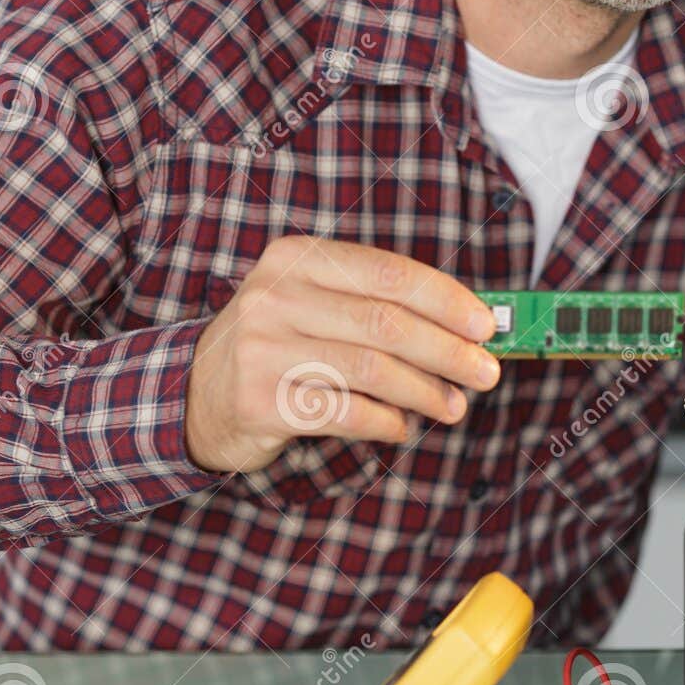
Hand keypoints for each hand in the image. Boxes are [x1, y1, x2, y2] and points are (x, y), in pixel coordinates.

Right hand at [183, 236, 499, 472]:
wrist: (198, 391)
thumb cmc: (279, 344)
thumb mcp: (315, 303)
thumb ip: (378, 307)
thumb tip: (467, 330)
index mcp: (298, 257)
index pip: (389, 272)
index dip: (446, 300)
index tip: (486, 326)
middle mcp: (276, 295)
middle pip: (386, 322)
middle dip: (448, 351)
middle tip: (485, 374)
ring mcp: (262, 348)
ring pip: (370, 369)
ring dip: (425, 392)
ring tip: (454, 407)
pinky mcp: (259, 400)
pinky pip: (343, 413)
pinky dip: (386, 422)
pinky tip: (402, 427)